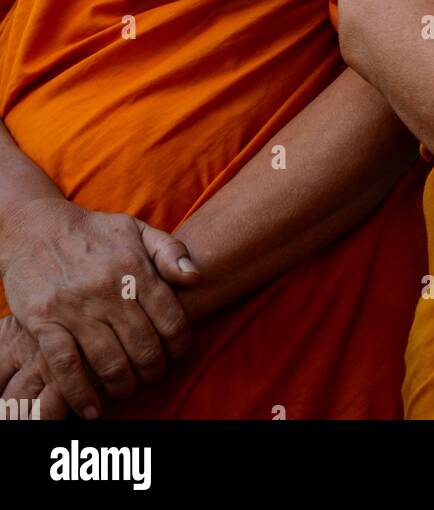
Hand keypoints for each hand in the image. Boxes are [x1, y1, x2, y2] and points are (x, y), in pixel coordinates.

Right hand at [0, 197, 199, 418]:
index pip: (171, 319)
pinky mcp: (45, 321)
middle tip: (152, 375)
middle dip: (154, 370)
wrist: (36, 228)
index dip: (180, 345)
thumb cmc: (93, 233)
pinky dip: (80, 393)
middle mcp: (108, 288)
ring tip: (126, 388)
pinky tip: (92, 407)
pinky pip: (66, 366)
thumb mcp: (136, 229)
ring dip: (123, 385)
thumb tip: (196, 277)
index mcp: (134, 267)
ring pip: (109, 362)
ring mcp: (75, 307)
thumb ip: (171, 251)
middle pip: (144, 347)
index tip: (177, 353)